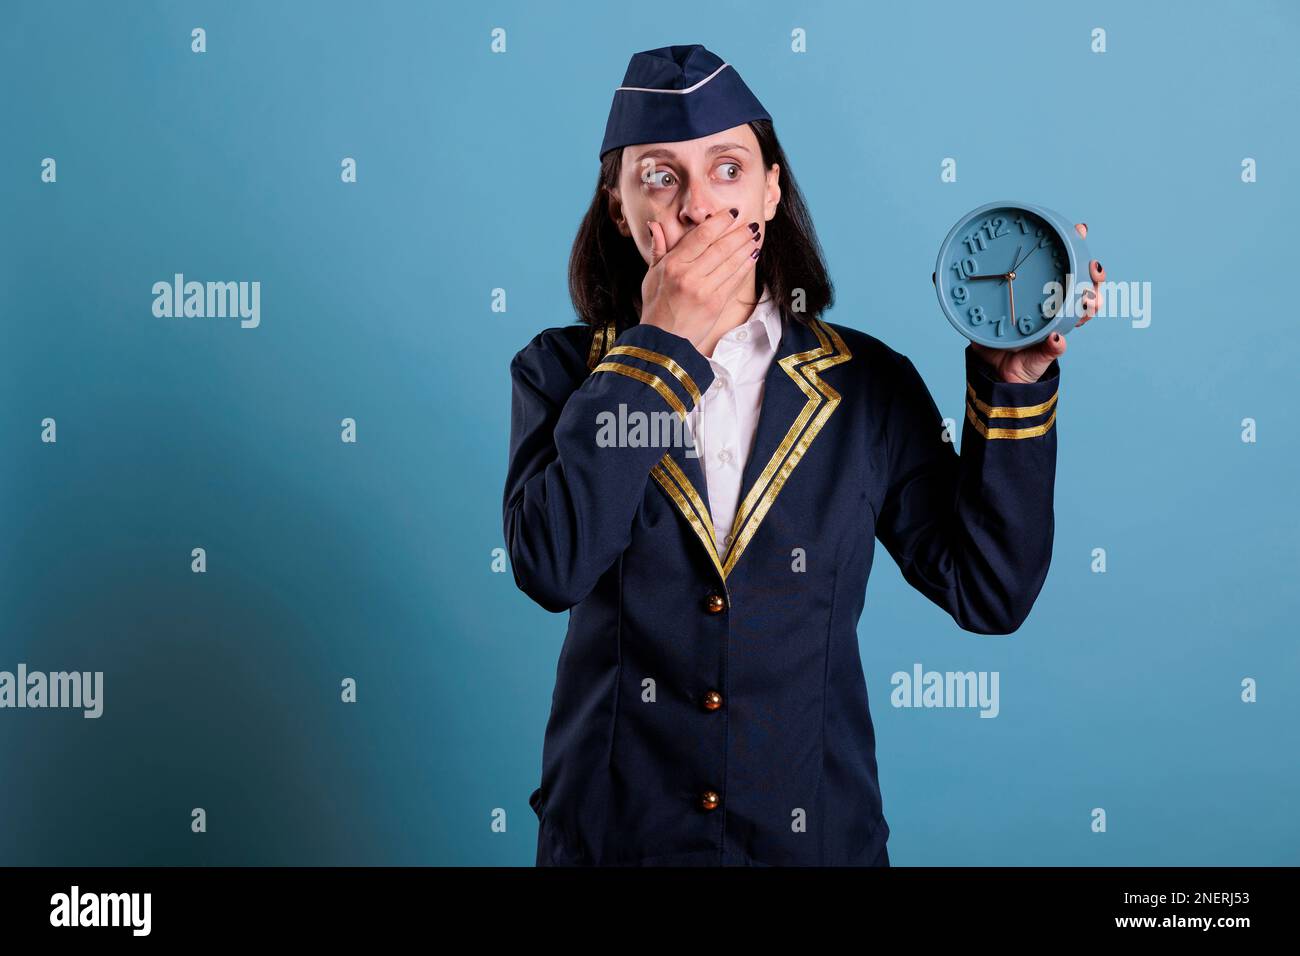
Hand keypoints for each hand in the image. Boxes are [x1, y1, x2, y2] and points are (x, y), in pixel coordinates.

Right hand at [639, 209, 761, 352]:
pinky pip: (735, 279)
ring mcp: (704, 290)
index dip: (719, 221)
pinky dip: (745, 265)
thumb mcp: (651, 276)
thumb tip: (656, 225)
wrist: (662, 340)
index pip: (701, 236)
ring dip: (747, 246)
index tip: (731, 213)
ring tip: (756, 235)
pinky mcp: (716, 304)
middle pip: (720, 247)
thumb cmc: (656, 306)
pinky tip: (753, 255)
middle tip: (751, 223)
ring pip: (731, 262)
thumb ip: (658, 250)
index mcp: (672, 265)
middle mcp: (689, 275)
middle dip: (739, 233)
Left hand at [967, 222, 1105, 383]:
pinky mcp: (1047, 352)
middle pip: (1088, 286)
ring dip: (1089, 304)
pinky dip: (1057, 342)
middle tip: (1092, 266)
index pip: (1066, 264)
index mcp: (1043, 292)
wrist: (996, 372)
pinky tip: (1056, 338)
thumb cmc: (992, 337)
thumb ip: (960, 293)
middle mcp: (1056, 308)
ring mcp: (1056, 328)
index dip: (1077, 246)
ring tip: (1085, 301)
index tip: (1081, 229)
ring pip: (1085, 312)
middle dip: (1095, 275)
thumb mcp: (975, 311)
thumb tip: (935, 274)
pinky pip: (1057, 346)